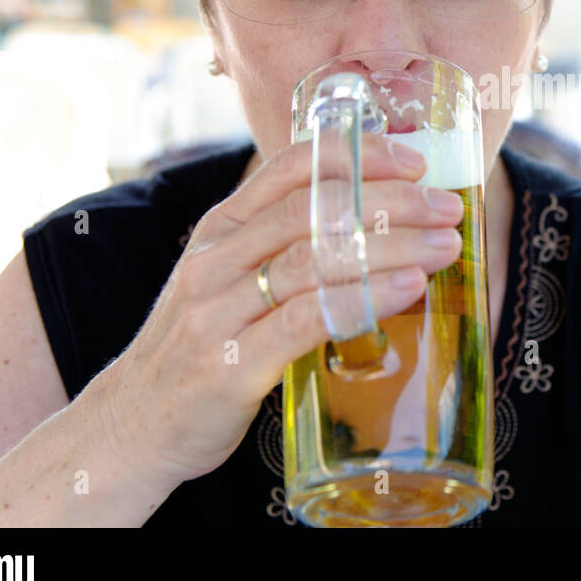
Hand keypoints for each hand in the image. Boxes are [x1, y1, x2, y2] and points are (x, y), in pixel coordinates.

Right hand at [88, 136, 463, 488]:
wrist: (131, 425)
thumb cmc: (201, 346)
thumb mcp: (229, 280)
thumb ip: (284, 249)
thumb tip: (376, 225)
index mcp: (220, 227)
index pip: (292, 167)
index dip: (358, 155)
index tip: (415, 161)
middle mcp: (217, 258)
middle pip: (315, 208)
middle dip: (392, 200)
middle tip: (448, 207)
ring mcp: (219, 310)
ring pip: (317, 258)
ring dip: (391, 246)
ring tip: (445, 246)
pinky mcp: (229, 363)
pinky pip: (305, 319)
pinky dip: (362, 298)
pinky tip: (407, 289)